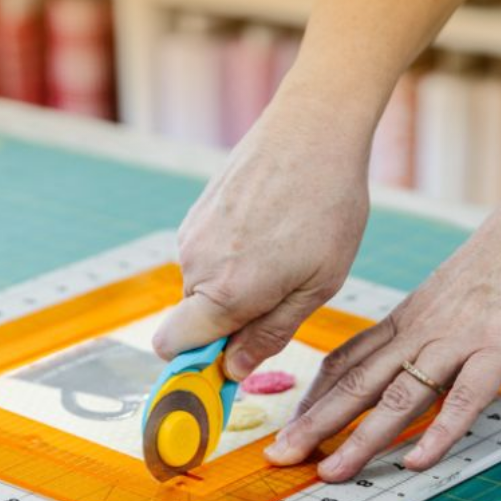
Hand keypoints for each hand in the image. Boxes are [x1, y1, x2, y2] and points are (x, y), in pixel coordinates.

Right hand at [153, 85, 370, 377]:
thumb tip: (231, 370)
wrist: (314, 130)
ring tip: (285, 249)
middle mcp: (196, 264)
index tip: (231, 362)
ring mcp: (191, 233)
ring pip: (202, 285)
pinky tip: (272, 226)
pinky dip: (232, 253)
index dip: (198, 363)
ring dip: (235, 284)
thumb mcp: (317, 285)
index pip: (172, 349)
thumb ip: (269, 333)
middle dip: (229, 322)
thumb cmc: (328, 208)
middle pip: (194, 320)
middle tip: (285, 292)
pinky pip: (206, 252)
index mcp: (225, 292)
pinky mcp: (197, 210)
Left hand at [265, 129, 500, 478]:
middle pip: (358, 381)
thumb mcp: (450, 291)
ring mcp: (459, 340)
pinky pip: (464, 397)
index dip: (315, 396)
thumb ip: (426, 327)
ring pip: (399, 395)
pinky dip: (439, 432)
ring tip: (333, 471)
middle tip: (282, 454)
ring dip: (362, 438)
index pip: (349, 360)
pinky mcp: (499, 348)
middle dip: (317, 423)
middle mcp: (423, 330)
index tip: (290, 424)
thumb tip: (408, 355)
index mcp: (410, 317)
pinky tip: (418, 460)